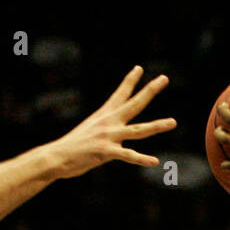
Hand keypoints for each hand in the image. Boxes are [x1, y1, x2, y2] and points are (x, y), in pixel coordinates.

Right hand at [47, 66, 175, 175]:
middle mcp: (108, 122)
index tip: (139, 68)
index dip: (130, 80)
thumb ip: (105, 129)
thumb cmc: (73, 146)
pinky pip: (128, 156)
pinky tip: (155, 161)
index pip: (120, 93)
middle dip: (150, 90)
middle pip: (134, 103)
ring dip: (157, 125)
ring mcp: (108, 136)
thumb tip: (114, 133)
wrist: (56, 156)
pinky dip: (142, 159)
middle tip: (164, 78)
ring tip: (173, 122)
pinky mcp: (106, 152)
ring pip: (138, 129)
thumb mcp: (90, 131)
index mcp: (104, 115)